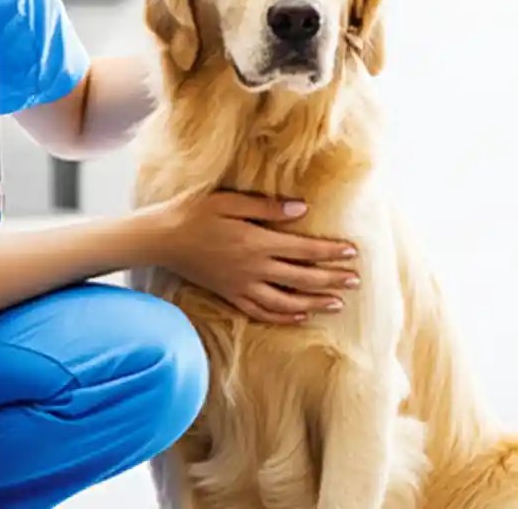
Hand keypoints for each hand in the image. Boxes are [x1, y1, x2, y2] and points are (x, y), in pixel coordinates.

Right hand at [145, 189, 360, 323]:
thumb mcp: (228, 200)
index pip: (304, 250)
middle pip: (302, 278)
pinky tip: (300, 316)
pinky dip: (284, 316)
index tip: (353, 252)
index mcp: (257, 242)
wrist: (161, 239)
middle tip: (356, 280)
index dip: (331, 252)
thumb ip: (266, 207)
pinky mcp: (230, 294)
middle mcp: (254, 268)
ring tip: (337, 303)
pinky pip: (262, 311)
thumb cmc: (192, 212)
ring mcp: (242, 285)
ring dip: (315, 302)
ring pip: (287, 301)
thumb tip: (302, 209)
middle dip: (332, 279)